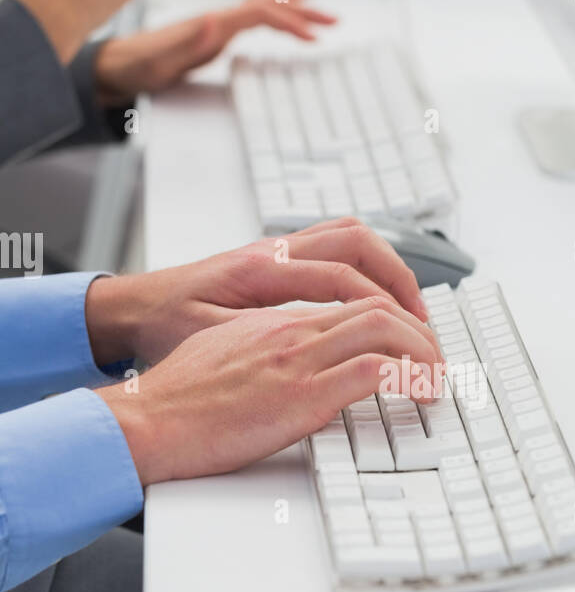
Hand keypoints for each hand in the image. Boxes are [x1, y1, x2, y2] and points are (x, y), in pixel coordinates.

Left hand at [85, 218, 430, 364]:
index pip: (343, 280)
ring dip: (387, 271)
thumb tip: (320, 352)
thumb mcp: (209, 339)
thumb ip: (264, 342)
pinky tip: (376, 303)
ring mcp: (279, 249)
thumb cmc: (164, 326)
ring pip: (352, 239)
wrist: (132, 308)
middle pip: (359, 243)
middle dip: (401, 282)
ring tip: (410, 314)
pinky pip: (336, 249)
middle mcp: (275, 249)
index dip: (385, 311)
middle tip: (424, 327)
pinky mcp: (278, 260)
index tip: (411, 345)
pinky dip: (366, 271)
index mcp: (261, 269)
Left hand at [93, 0, 336, 104]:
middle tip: (335, 18)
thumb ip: (187, 41)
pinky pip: (253, 19)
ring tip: (324, 5)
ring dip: (295, 8)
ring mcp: (218, 24)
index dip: (289, 23)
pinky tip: (286, 18)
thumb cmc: (138, 67)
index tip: (313, 38)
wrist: (119, 66)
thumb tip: (216, 20)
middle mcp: (218, 17)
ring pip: (264, 8)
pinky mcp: (216, 33)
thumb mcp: (161, 60)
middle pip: (269, 5)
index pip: (261, 14)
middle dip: (303, 10)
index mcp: (213, 23)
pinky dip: (276, 16)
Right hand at [96, 296, 441, 484]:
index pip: (350, 298)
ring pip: (384, 328)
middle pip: (377, 305)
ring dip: (423, 352)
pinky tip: (422, 395)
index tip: (411, 343)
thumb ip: (260, 353)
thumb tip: (289, 371)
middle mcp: (292, 329)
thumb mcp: (221, 358)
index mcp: (274, 320)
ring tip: (436, 379)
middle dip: (419, 330)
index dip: (392, 316)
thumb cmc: (176, 400)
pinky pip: (375, 370)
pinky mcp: (302, 394)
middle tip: (435, 361)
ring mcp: (298, 358)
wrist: (147, 420)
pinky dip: (410, 377)